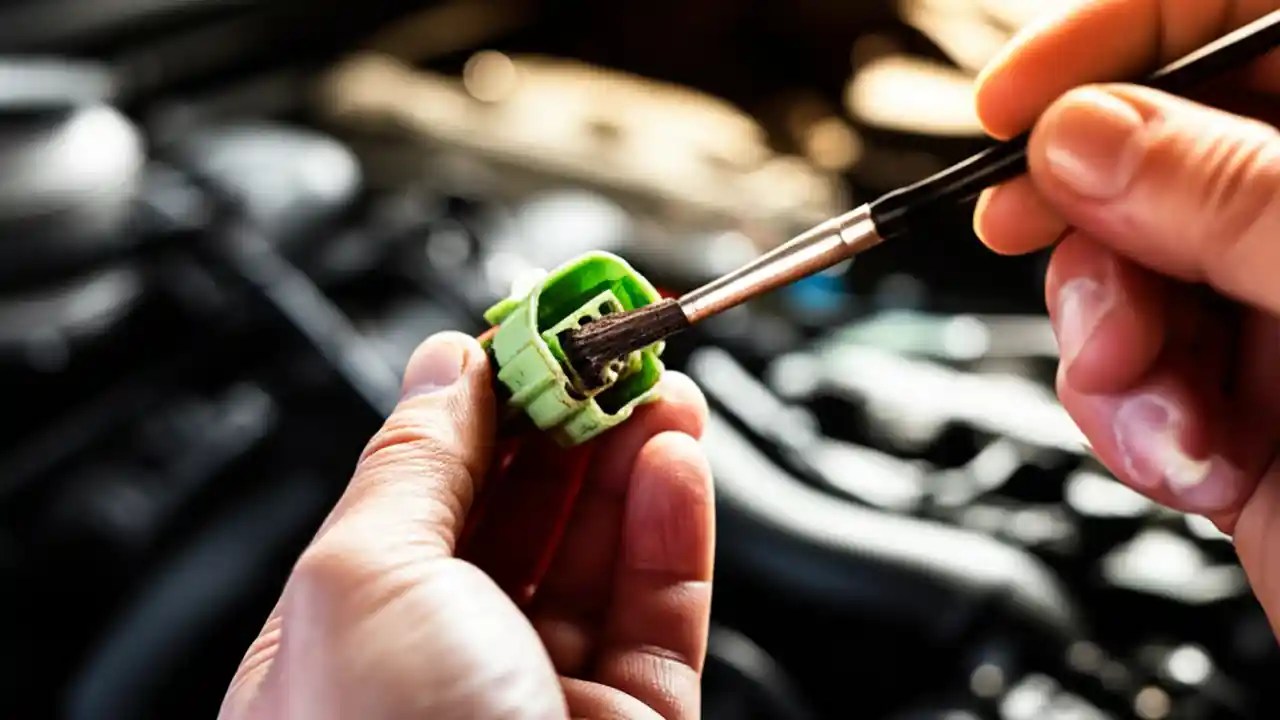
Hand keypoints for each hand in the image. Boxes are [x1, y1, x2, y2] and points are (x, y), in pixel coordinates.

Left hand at [218, 332, 712, 718]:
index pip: (425, 484)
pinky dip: (677, 523)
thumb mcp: (361, 582)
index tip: (534, 323)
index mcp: (349, 635)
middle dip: (569, 415)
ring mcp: (545, 696)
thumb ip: (414, 462)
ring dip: (632, 453)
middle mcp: (445, 666)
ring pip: (602, 548)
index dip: (483, 396)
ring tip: (660, 380)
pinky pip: (663, 605)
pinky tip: (680, 458)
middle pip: (523, 509)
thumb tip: (448, 361)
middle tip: (611, 338)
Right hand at [973, 0, 1279, 626]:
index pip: (1245, 14)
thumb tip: (1087, 137)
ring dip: (1107, 341)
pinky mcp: (1250, 396)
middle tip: (1034, 235)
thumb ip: (1233, 196)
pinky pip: (1131, 368)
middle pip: (1159, 148)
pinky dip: (1130, 415)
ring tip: (1160, 405)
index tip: (1015, 97)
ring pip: (1125, 268)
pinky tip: (1187, 453)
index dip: (1121, 37)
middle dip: (1091, 218)